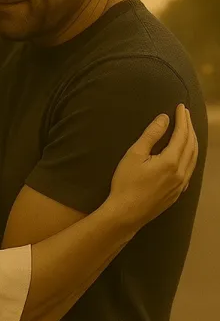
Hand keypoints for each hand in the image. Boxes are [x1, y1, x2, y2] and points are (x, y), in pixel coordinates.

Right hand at [109, 103, 197, 228]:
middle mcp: (181, 172)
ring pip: (194, 158)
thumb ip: (151, 135)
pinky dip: (191, 156)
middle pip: (191, 145)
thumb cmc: (126, 183)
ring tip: (188, 129)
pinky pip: (190, 170)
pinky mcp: (177, 193)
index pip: (182, 135)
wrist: (126, 213)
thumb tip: (164, 118)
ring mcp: (181, 184)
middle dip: (189, 127)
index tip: (181, 107)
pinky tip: (186, 154)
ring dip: (192, 141)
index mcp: (171, 161)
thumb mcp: (134, 155)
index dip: (182, 119)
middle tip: (185, 114)